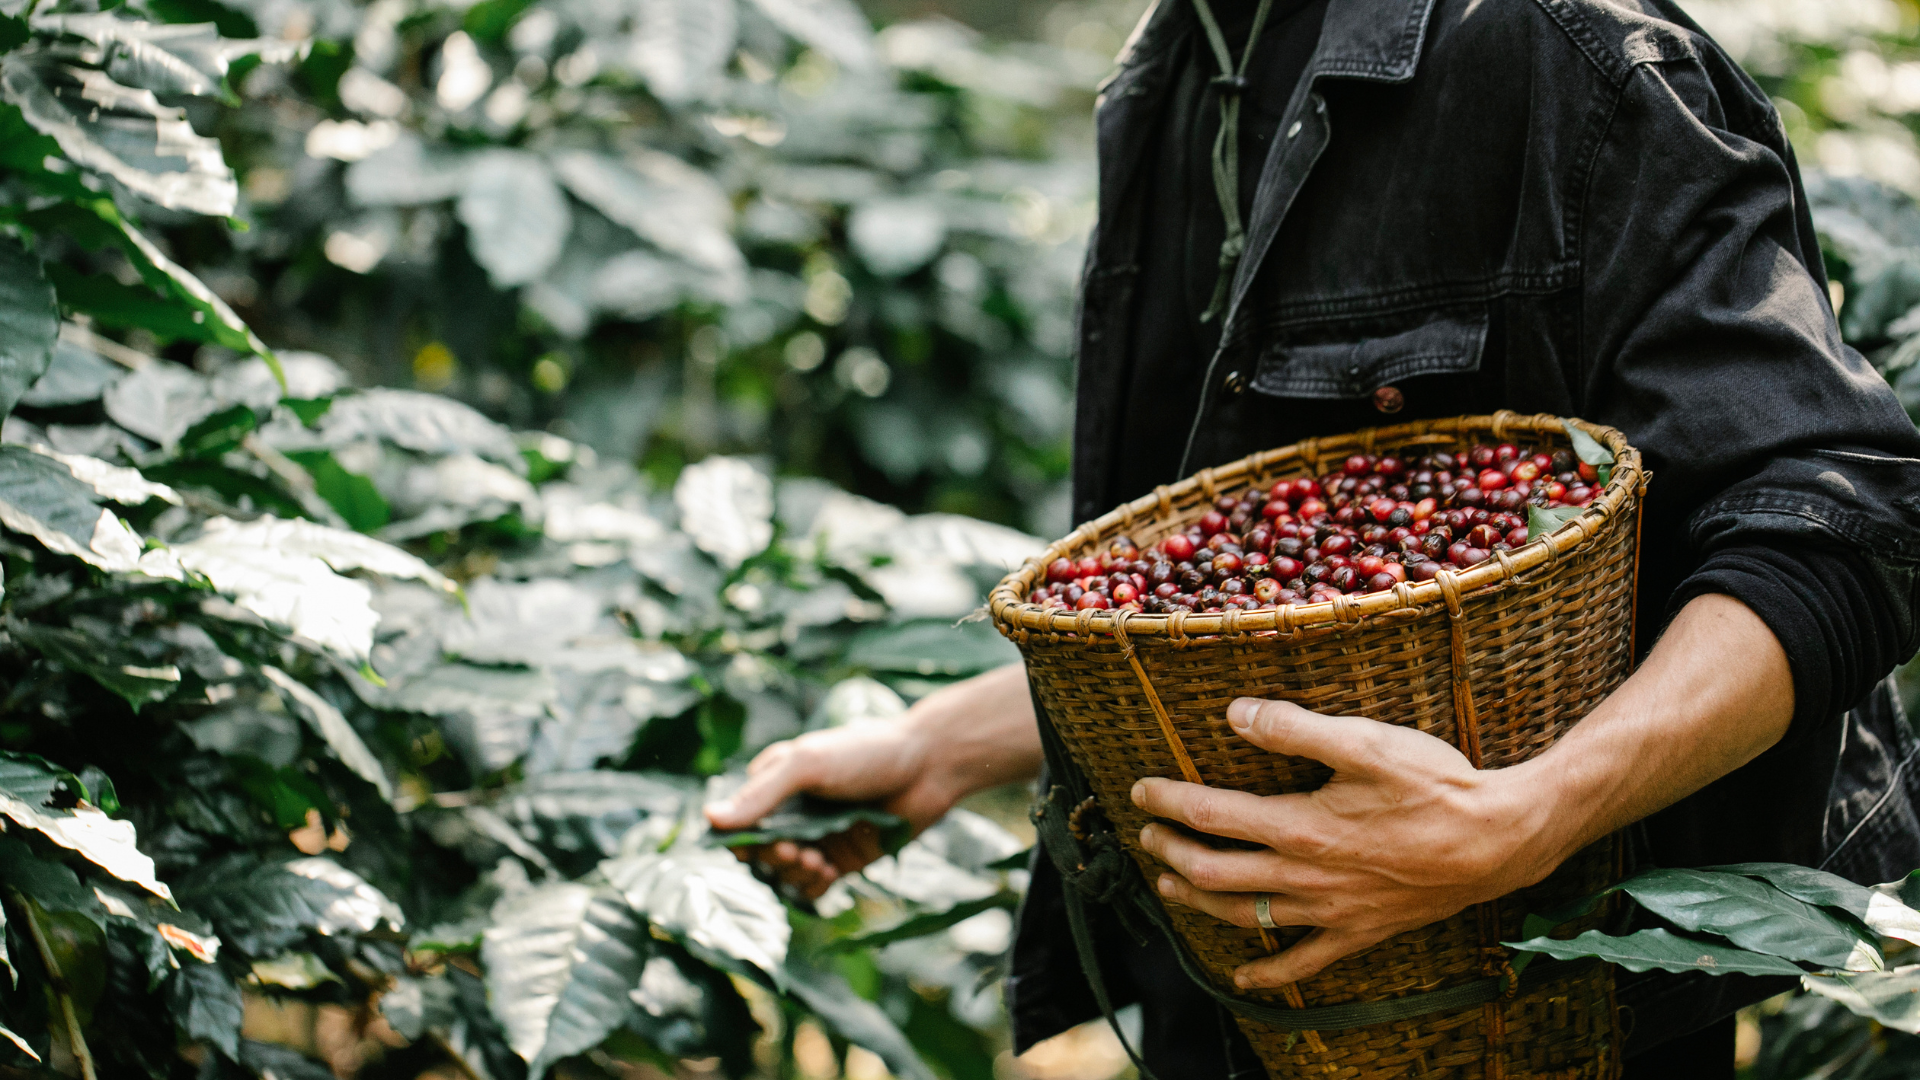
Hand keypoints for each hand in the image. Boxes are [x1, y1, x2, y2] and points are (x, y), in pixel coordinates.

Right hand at [704, 663, 1041, 898]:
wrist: (928, 765)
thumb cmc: (865, 752)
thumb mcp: (807, 763)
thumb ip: (762, 793)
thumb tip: (710, 818)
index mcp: (775, 784)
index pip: (739, 823)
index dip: (741, 840)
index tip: (756, 845)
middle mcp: (793, 813)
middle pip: (761, 853)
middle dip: (773, 858)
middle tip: (797, 852)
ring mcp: (819, 838)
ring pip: (786, 873)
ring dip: (794, 875)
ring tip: (818, 862)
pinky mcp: (844, 859)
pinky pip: (816, 886)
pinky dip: (815, 887)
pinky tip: (830, 872)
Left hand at [1135, 698, 1553, 988]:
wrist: (1498, 840)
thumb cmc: (1435, 785)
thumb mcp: (1365, 741)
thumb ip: (1294, 728)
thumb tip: (1235, 713)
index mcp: (1300, 826)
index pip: (1212, 815)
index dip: (1169, 803)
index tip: (1140, 791)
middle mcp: (1306, 876)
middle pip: (1215, 871)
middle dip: (1171, 853)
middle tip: (1146, 837)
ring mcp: (1331, 911)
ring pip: (1247, 915)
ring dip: (1199, 902)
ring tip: (1169, 886)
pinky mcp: (1360, 932)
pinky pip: (1303, 964)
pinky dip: (1267, 973)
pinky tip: (1243, 976)